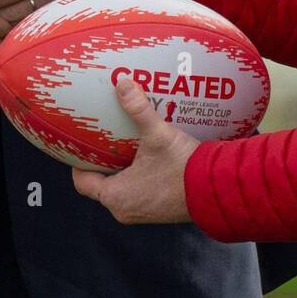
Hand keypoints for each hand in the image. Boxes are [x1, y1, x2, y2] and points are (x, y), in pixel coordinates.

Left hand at [72, 78, 198, 223]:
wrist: (216, 189)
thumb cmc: (183, 167)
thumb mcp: (158, 135)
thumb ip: (138, 109)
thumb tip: (122, 83)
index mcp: (115, 196)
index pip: (82, 182)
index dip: (80, 162)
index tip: (84, 144)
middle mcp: (125, 210)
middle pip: (101, 184)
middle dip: (103, 162)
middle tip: (107, 139)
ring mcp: (143, 213)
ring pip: (121, 189)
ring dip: (122, 170)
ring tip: (127, 145)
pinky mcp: (159, 211)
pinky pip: (139, 193)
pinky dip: (138, 177)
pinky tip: (149, 157)